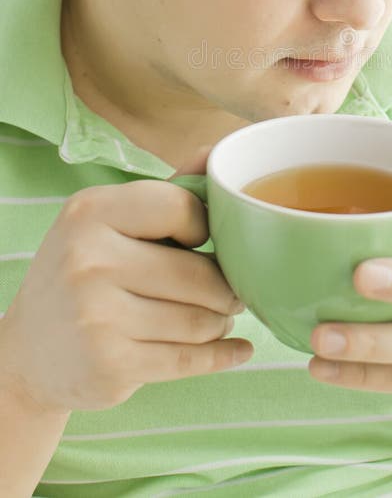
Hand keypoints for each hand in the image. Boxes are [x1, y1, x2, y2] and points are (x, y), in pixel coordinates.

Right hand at [0, 147, 252, 413]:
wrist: (27, 355)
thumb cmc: (84, 274)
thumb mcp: (109, 222)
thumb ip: (166, 190)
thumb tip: (215, 151)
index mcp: (90, 211)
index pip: (182, 209)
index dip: (206, 226)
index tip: (201, 241)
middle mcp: (88, 260)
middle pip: (199, 273)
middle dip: (226, 286)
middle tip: (230, 291)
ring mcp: (96, 316)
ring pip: (199, 320)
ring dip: (221, 320)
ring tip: (219, 316)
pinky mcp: (110, 366)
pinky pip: (189, 359)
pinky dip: (222, 355)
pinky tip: (237, 349)